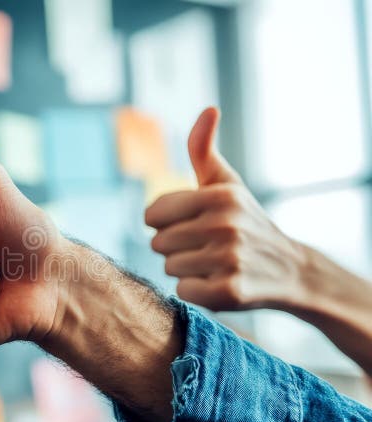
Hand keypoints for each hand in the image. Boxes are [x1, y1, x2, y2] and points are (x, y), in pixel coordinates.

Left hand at [145, 107, 306, 310]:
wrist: (290, 270)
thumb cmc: (246, 221)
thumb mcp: (226, 183)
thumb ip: (203, 150)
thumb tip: (209, 108)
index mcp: (219, 196)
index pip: (152, 215)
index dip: (166, 223)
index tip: (192, 224)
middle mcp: (226, 225)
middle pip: (158, 243)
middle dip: (176, 247)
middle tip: (207, 246)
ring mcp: (230, 259)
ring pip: (169, 268)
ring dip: (186, 269)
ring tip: (215, 263)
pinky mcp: (230, 292)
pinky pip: (183, 291)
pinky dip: (196, 290)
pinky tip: (220, 282)